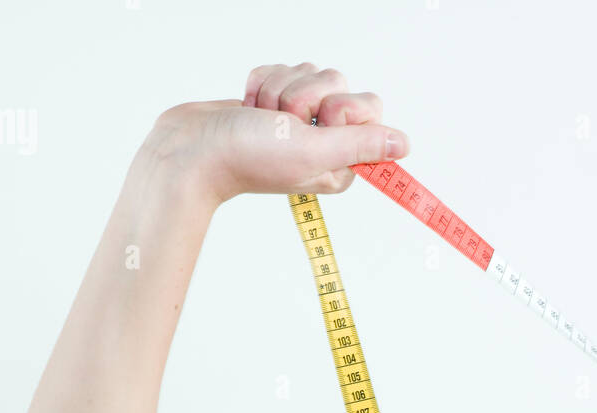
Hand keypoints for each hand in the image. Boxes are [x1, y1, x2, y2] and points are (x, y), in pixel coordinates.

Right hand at [144, 62, 409, 204]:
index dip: (341, 107)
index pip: (367, 108)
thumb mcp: (314, 151)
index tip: (316, 123)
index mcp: (344, 160)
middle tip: (282, 123)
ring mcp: (299, 120)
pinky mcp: (273, 100)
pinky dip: (261, 82)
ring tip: (261, 118)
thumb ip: (360, 145)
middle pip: (339, 83)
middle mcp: (326, 140)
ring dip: (279, 89)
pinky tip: (248, 107)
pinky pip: (281, 69)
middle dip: (305, 95)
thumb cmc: (249, 157)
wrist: (193, 150)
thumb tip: (403, 145)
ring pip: (308, 73)